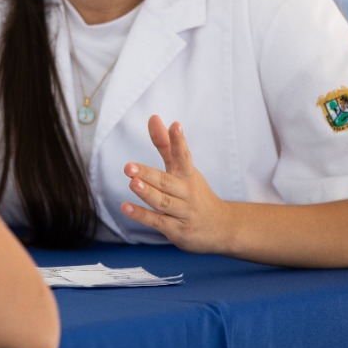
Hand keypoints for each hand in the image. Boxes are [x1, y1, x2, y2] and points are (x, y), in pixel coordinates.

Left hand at [120, 115, 234, 253]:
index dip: (179, 141)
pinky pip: (159, 222)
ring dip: (147, 194)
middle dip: (148, 174)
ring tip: (132, 183)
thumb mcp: (183, 168)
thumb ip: (166, 144)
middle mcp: (187, 192)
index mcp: (187, 174)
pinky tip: (126, 207)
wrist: (221, 228)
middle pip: (167, 182)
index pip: (183, 155)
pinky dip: (142, 215)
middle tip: (129, 166)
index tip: (175, 125)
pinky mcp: (177, 230)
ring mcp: (183, 212)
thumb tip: (153, 117)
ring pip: (164, 202)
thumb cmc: (195, 193)